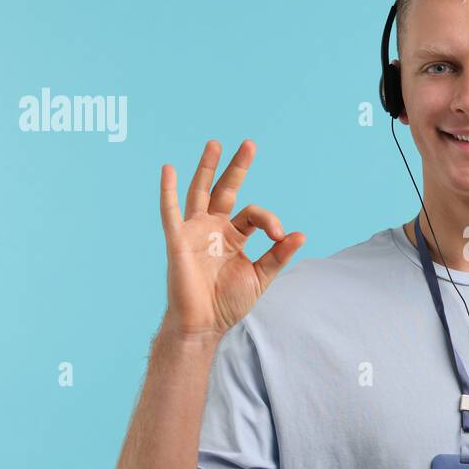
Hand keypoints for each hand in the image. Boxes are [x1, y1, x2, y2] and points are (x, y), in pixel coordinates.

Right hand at [159, 139, 304, 339]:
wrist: (203, 324)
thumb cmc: (228, 302)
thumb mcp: (260, 276)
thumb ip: (278, 255)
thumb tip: (300, 234)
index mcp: (233, 236)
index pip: (253, 214)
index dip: (269, 219)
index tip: (280, 235)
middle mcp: (213, 228)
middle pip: (226, 190)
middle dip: (237, 168)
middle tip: (249, 144)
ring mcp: (194, 231)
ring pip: (200, 192)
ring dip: (207, 168)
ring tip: (215, 144)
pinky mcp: (178, 240)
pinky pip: (170, 211)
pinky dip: (168, 190)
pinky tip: (168, 169)